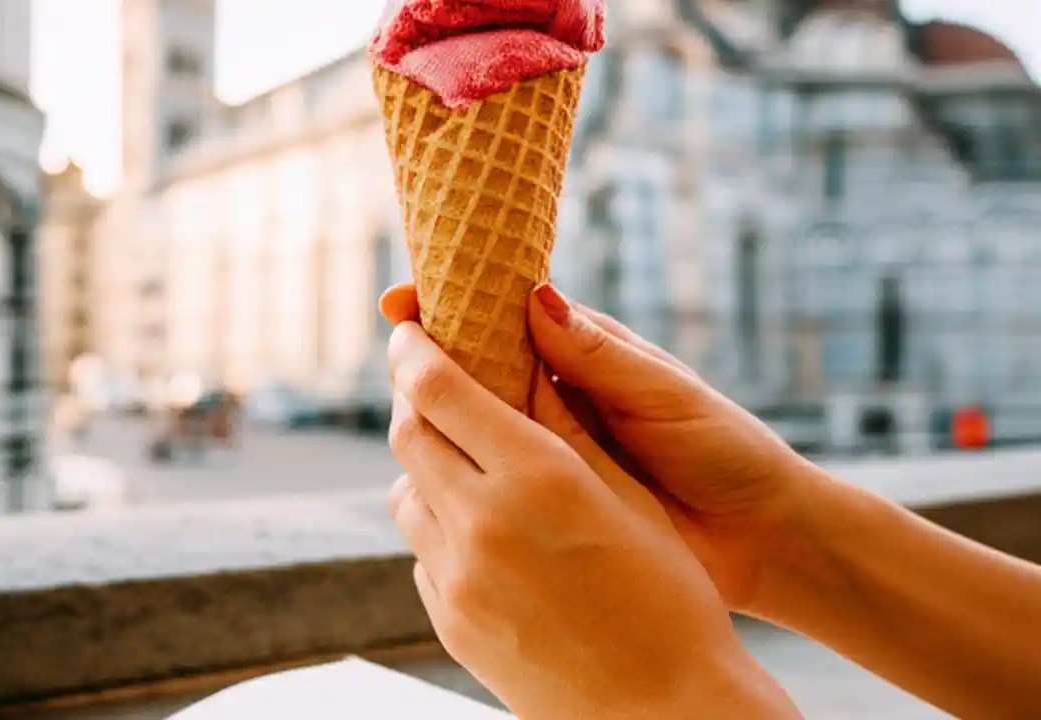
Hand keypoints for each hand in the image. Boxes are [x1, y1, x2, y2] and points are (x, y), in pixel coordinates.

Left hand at [385, 320, 798, 718]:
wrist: (665, 712)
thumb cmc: (669, 597)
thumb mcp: (628, 496)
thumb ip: (566, 425)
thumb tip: (524, 365)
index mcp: (535, 477)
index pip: (440, 390)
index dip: (413, 352)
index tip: (407, 333)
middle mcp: (482, 523)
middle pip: (409, 437)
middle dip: (414, 402)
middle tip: (430, 387)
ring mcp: (458, 580)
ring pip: (407, 496)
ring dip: (426, 470)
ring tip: (466, 467)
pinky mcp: (450, 623)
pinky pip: (423, 554)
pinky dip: (441, 529)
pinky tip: (487, 536)